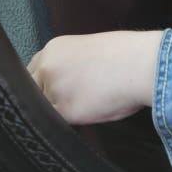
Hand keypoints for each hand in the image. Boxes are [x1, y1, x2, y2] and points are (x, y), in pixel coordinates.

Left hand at [27, 30, 163, 124]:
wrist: (140, 63)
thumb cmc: (124, 55)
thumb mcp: (87, 50)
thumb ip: (67, 64)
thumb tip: (63, 81)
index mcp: (53, 48)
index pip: (31, 72)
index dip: (43, 84)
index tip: (54, 90)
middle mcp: (47, 67)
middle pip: (32, 91)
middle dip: (46, 99)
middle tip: (72, 99)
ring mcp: (53, 89)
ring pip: (45, 109)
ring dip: (60, 111)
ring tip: (87, 102)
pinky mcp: (65, 110)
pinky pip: (59, 123)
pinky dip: (72, 121)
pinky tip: (90, 109)